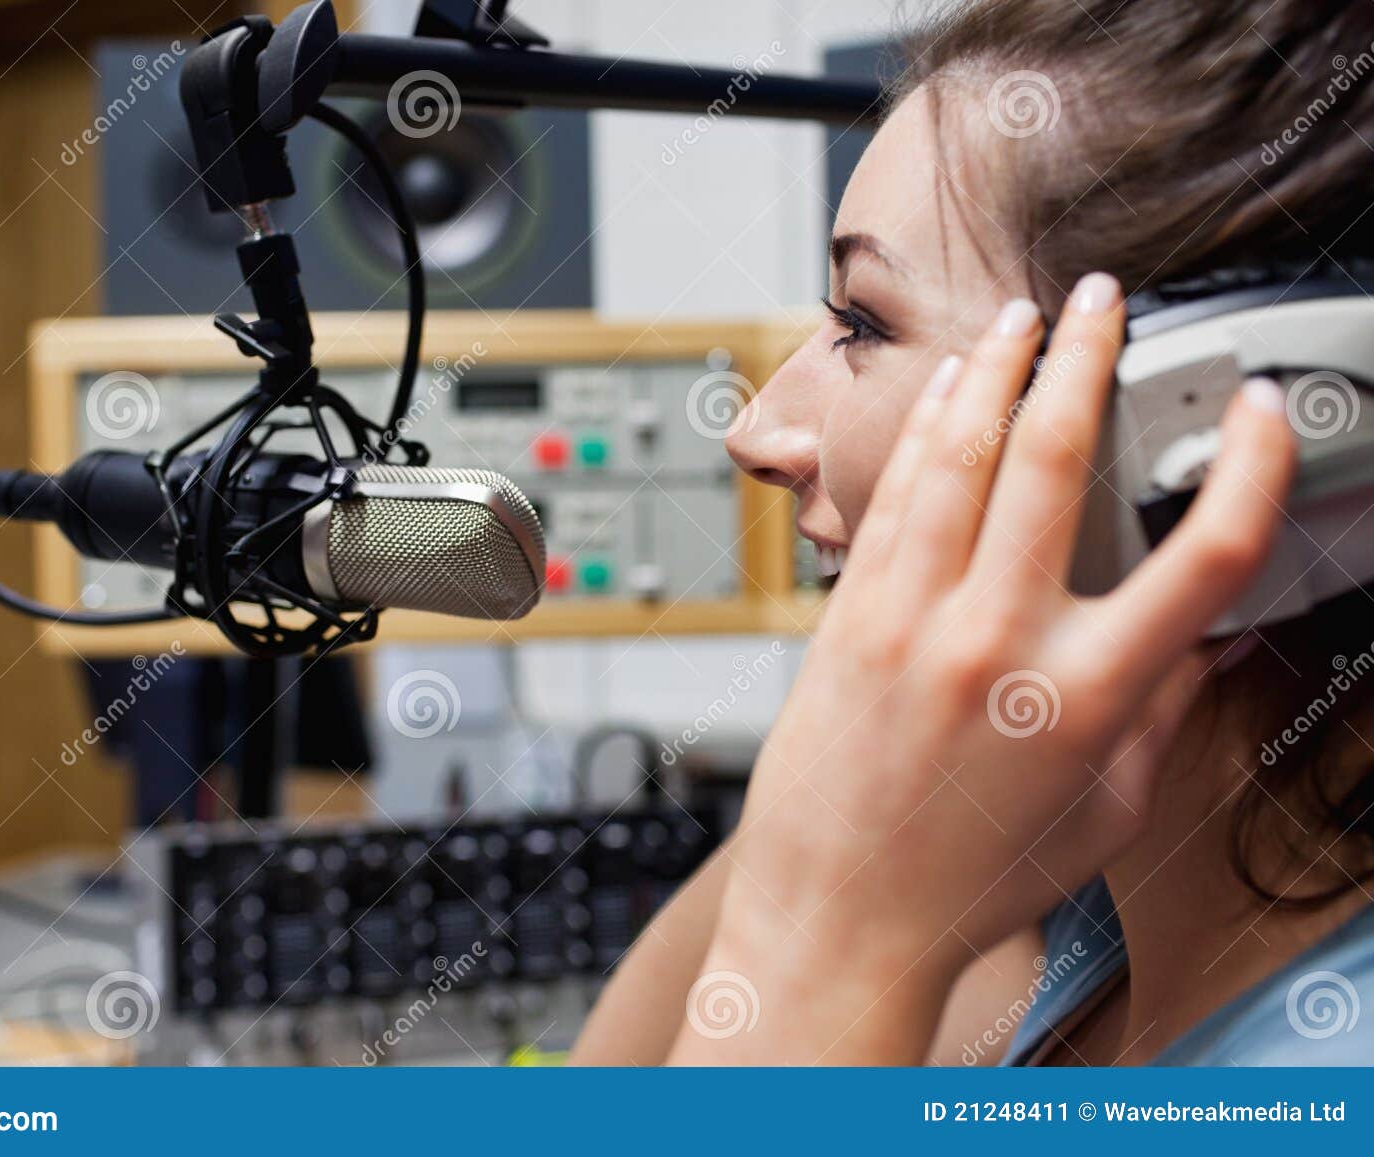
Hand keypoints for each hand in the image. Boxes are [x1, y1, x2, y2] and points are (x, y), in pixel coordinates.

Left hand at [720, 272, 1295, 989]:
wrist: (841, 914)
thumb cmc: (973, 877)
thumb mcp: (1105, 811)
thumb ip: (1162, 713)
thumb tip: (1207, 639)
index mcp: (1088, 698)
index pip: (1202, 559)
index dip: (1248, 468)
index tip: (1254, 412)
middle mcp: (998, 643)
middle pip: (1059, 461)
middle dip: (1089, 359)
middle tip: (1104, 302)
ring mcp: (913, 621)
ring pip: (962, 457)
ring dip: (996, 372)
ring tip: (1022, 318)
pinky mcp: (850, 617)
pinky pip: (894, 499)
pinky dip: (926, 434)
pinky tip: (945, 395)